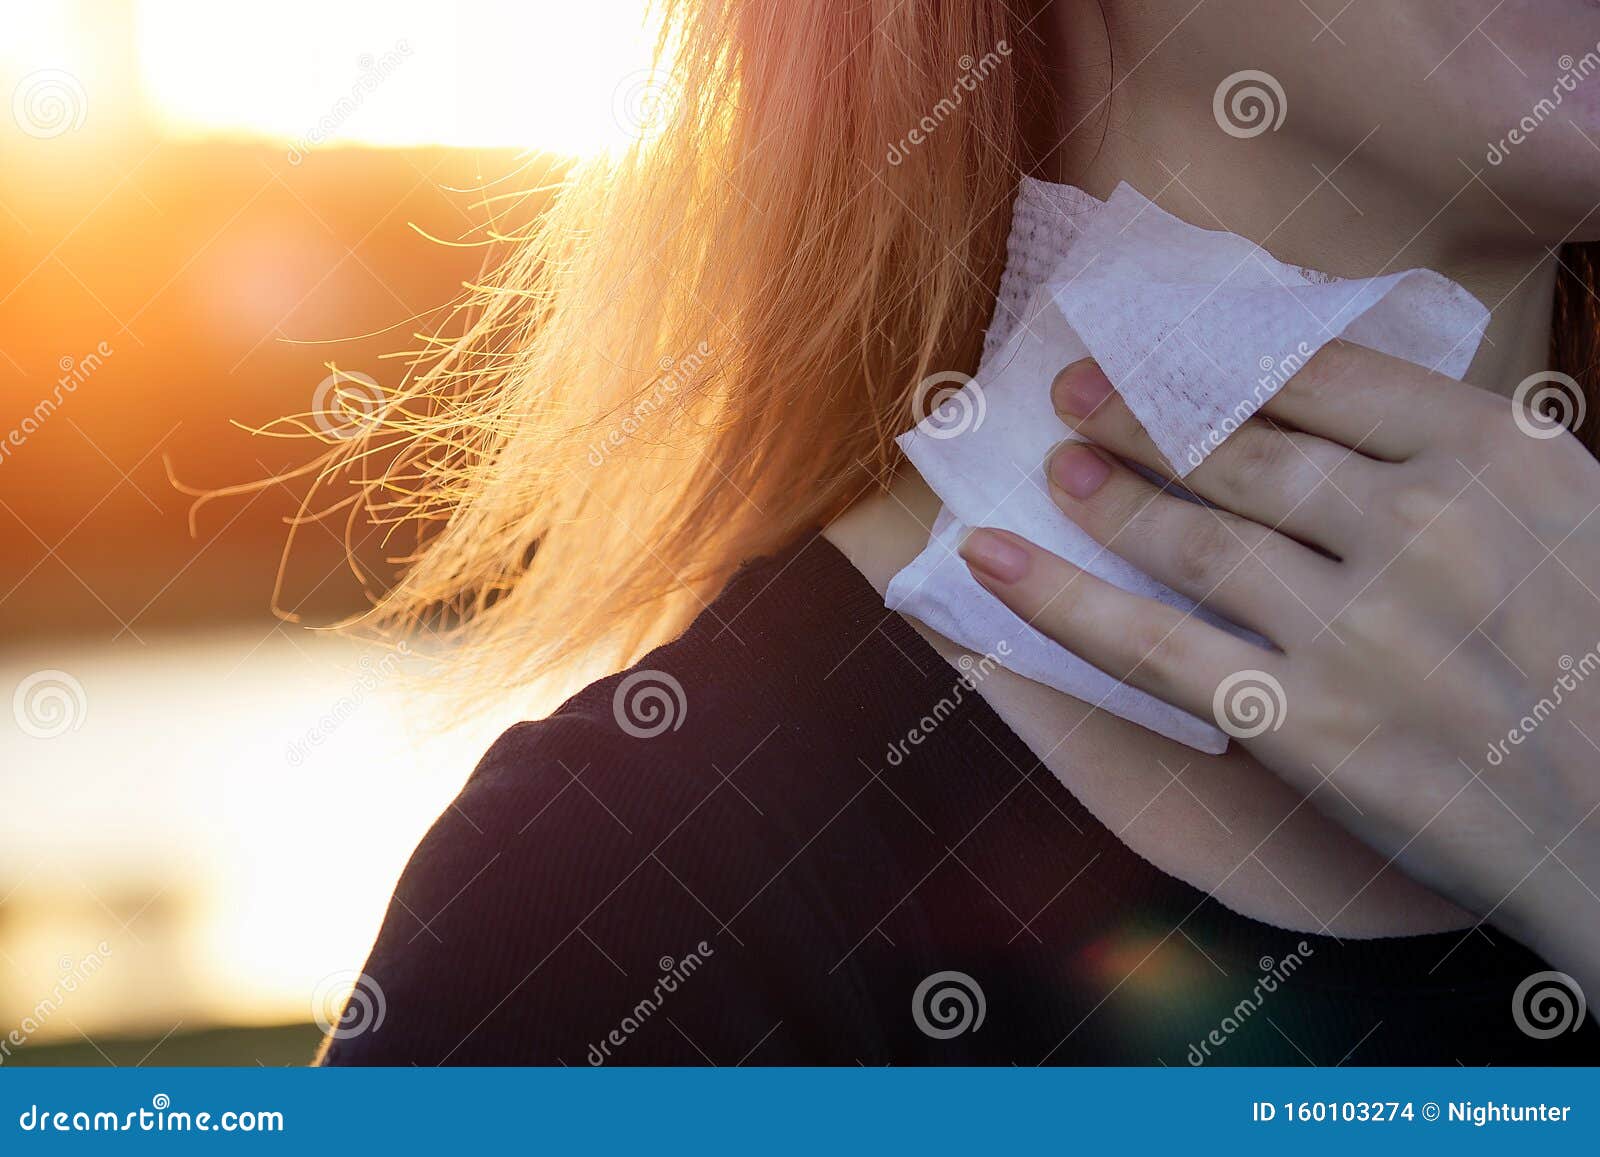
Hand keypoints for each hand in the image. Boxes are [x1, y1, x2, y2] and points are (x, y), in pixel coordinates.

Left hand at [958, 342, 1599, 997]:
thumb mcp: (1586, 515)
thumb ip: (1470, 460)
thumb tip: (1342, 418)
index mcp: (1496, 453)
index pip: (1320, 377)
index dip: (1218, 357)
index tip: (1157, 342)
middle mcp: (1416, 523)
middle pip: (1241, 450)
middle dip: (1142, 416)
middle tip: (1072, 389)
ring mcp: (1354, 626)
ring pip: (1189, 539)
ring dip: (1105, 494)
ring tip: (1054, 468)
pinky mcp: (1302, 724)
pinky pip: (1148, 647)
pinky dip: (1055, 600)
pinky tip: (990, 559)